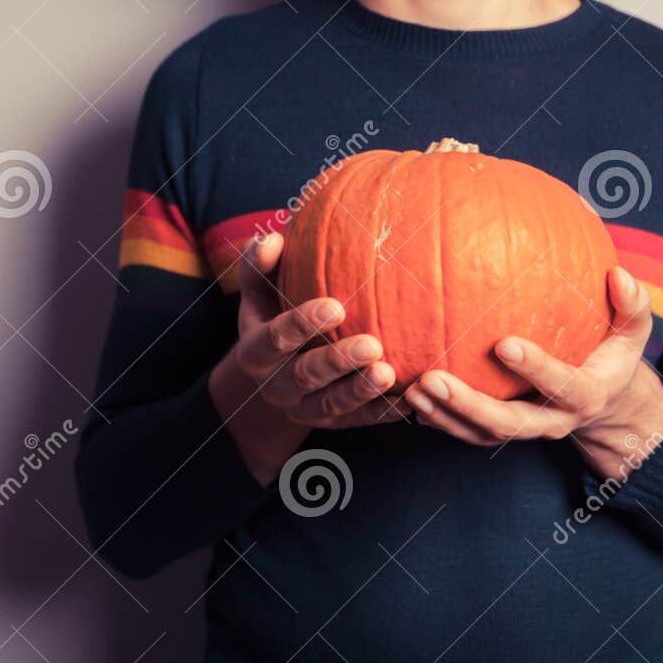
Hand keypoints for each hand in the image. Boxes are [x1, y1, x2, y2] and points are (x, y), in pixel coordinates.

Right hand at [221, 231, 409, 428]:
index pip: (275, 339)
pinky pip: (356, 421)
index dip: (302, 324)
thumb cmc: (272, 315)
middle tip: (371, 345)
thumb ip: (260, 266)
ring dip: (361, 391)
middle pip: (305, 377)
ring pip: (332, 405)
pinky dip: (381, 413)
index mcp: (256, 352)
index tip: (335, 306)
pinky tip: (406, 401)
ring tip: (389, 374)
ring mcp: (303, 409)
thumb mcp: (260, 292)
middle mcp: (276, 386)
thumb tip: (272, 239)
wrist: (272, 371)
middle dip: (338, 362)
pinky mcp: (331, 423)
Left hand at [403, 267, 662, 478]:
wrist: (607, 407)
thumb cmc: (614, 357)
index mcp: (585, 394)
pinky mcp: (502, 432)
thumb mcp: (633, 333)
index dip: (535, 368)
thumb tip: (619, 274)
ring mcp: (526, 430)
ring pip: (481, 434)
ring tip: (410, 390)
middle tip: (432, 378)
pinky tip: (407, 395)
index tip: (504, 343)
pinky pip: (466, 433)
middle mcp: (553, 420)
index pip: (561, 385)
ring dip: (444, 416)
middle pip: (509, 424)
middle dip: (469, 405)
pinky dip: (437, 419)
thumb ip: (632, 305)